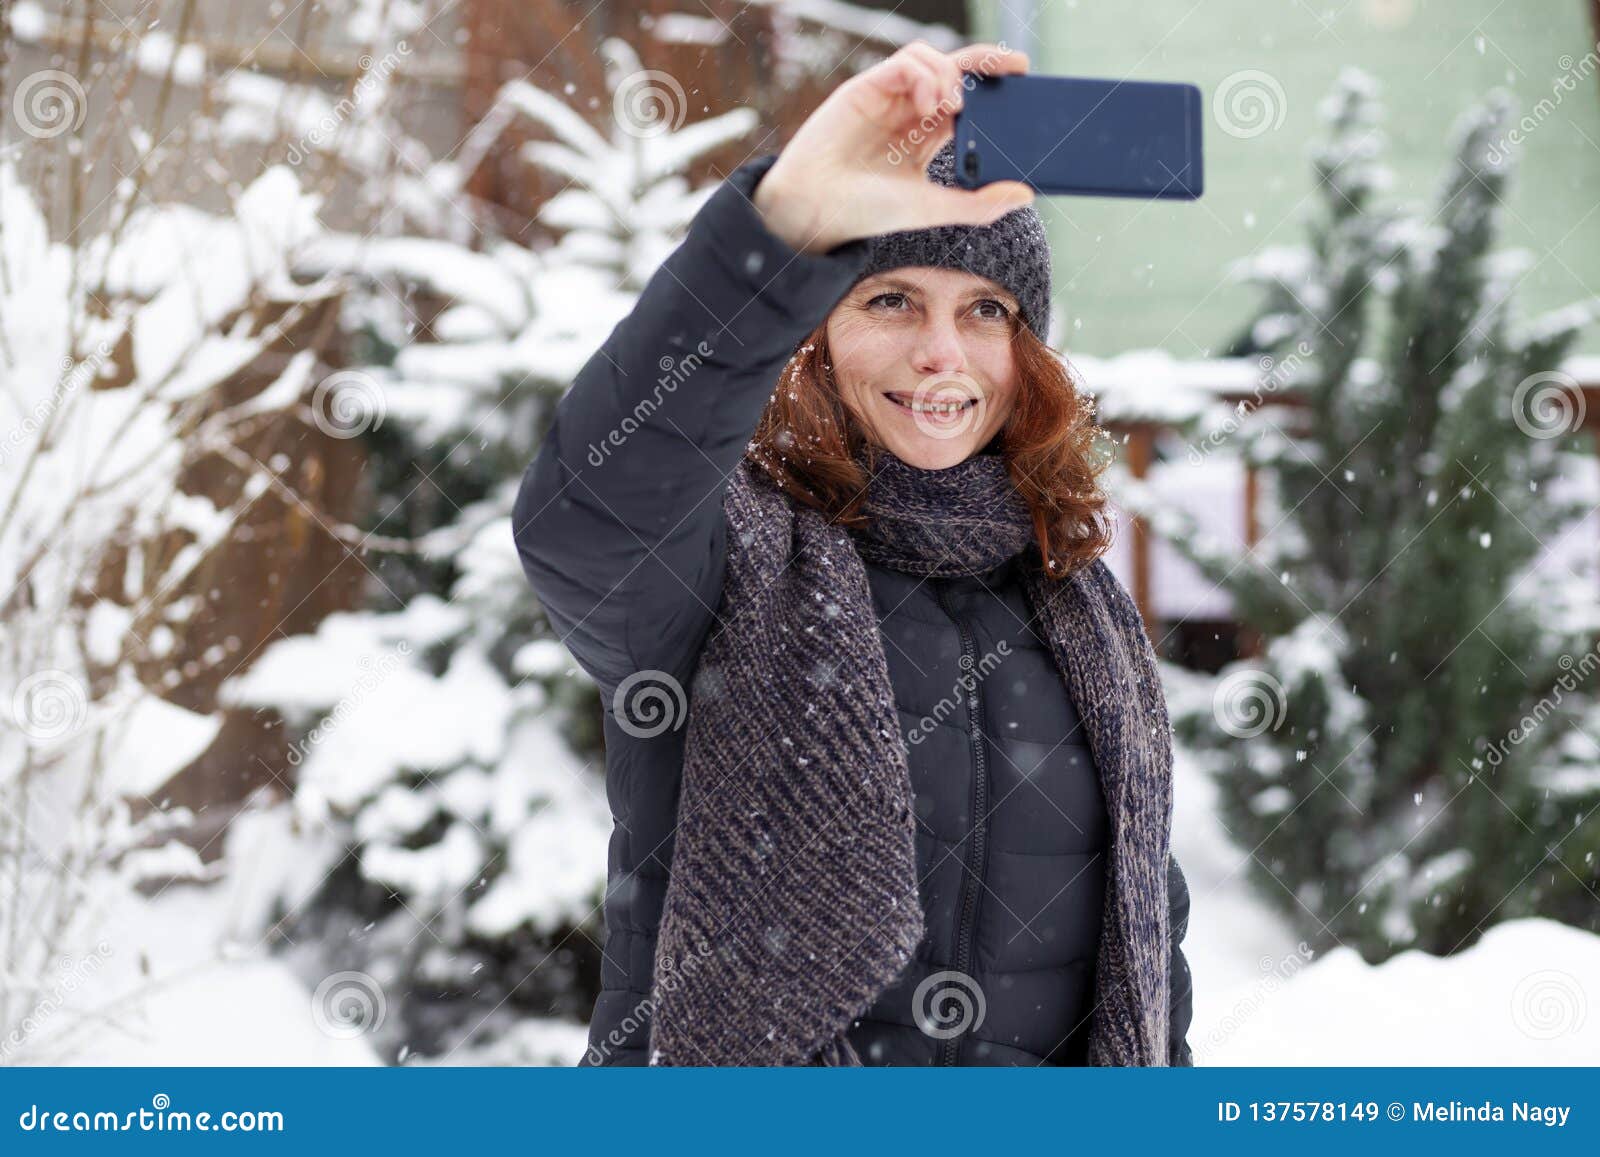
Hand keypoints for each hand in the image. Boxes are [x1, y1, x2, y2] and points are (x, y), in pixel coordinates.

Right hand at [752, 40, 1034, 254]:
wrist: (814, 210)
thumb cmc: (864, 211)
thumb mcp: (931, 209)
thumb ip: (977, 204)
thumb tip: (1024, 194)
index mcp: (922, 139)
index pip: (966, 103)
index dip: (992, 90)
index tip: (1022, 85)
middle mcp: (906, 114)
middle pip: (954, 72)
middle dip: (988, 62)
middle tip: (1017, 66)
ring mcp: (886, 98)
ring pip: (930, 59)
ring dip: (951, 76)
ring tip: (954, 107)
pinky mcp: (866, 87)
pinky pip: (906, 63)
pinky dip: (925, 76)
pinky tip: (928, 104)